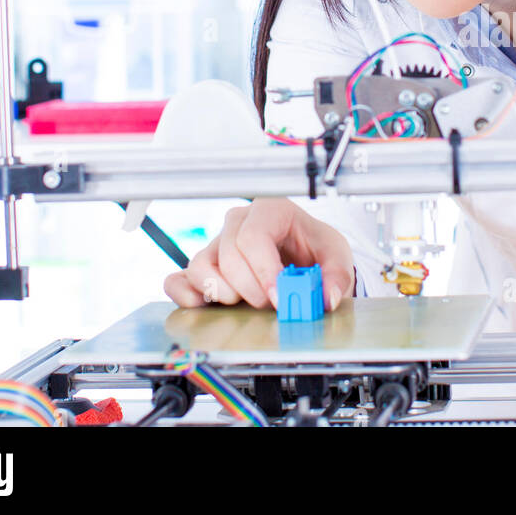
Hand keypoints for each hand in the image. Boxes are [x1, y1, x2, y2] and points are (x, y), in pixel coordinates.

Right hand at [164, 197, 354, 312]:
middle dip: (250, 288)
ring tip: (242, 302)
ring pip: (200, 266)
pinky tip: (206, 305)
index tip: (278, 297)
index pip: (253, 237)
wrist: (305, 254)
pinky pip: (178, 279)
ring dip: (220, 292)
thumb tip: (327, 297)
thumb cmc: (315, 247)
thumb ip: (337, 276)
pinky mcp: (203, 268)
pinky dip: (186, 295)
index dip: (264, 271)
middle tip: (269, 305)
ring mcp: (217, 244)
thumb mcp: (336, 256)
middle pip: (229, 255)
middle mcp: (238, 222)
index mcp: (270, 210)